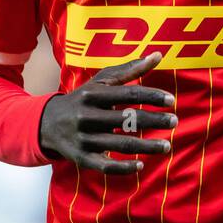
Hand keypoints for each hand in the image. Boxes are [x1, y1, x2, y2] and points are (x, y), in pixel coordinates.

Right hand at [39, 52, 177, 173]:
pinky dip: (124, 167)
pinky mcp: (81, 158)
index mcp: (93, 94)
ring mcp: (84, 139)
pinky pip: (106, 166)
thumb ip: (129, 69)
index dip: (151, 96)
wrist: (47, 123)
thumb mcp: (101, 81)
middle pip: (127, 119)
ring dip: (147, 146)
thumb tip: (158, 55)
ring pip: (120, 143)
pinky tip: (141, 165)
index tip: (171, 100)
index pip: (128, 94)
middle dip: (154, 120)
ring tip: (167, 146)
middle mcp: (87, 116)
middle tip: (175, 122)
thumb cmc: (83, 98)